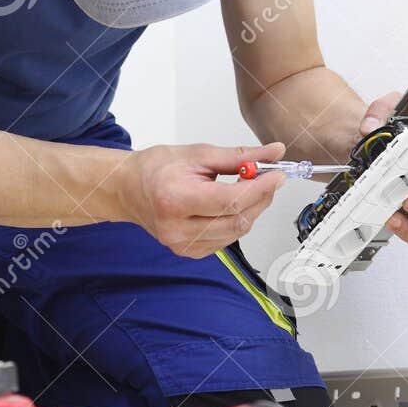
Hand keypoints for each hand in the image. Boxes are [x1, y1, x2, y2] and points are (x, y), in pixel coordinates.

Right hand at [116, 142, 286, 258]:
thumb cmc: (156, 168)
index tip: (277, 174)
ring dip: (251, 209)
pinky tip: (232, 204)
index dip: (261, 189)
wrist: (129, 190)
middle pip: (237, 220)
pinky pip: (227, 239)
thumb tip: (274, 153)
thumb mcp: (198, 154)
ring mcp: (183, 246)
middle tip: (269, 177)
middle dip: (261, 198)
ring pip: (236, 232)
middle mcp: (177, 229)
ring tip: (249, 187)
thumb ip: (239, 156)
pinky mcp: (189, 253)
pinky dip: (237, 221)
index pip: (231, 201)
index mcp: (175, 200)